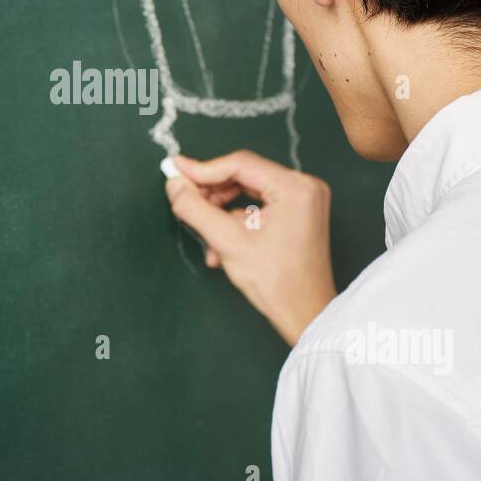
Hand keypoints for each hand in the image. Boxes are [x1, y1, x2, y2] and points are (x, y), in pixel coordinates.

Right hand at [164, 150, 337, 345]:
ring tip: (206, 238)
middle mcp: (304, 186)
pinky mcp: (297, 213)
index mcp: (295, 187)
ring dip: (221, 212)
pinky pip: (258, 206)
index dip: (203, 169)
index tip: (174, 171)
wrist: (305, 315)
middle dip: (212, 194)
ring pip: (247, 192)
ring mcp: (303, 200)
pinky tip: (221, 246)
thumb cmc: (278, 284)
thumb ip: (196, 210)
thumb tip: (174, 184)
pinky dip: (236, 221)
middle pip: (243, 176)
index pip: (239, 165)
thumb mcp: (228, 243)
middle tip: (184, 204)